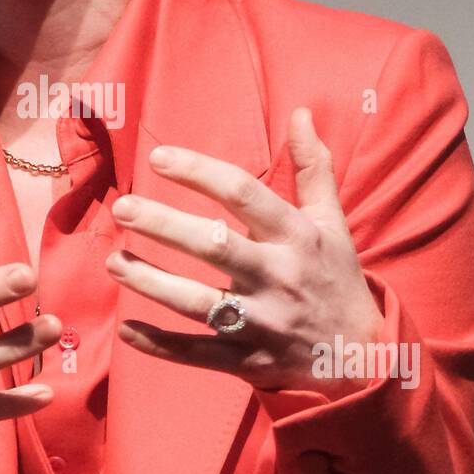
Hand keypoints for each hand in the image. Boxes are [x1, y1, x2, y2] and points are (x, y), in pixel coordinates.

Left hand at [105, 108, 384, 398]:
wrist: (360, 359)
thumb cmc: (335, 279)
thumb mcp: (331, 222)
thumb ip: (313, 168)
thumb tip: (301, 113)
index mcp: (296, 237)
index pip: (243, 194)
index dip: (199, 172)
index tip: (158, 157)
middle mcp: (277, 277)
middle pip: (213, 246)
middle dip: (163, 225)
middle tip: (122, 207)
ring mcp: (261, 322)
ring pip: (196, 302)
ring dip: (150, 283)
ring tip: (113, 262)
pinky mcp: (247, 360)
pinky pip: (196, 354)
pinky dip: (159, 345)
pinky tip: (127, 329)